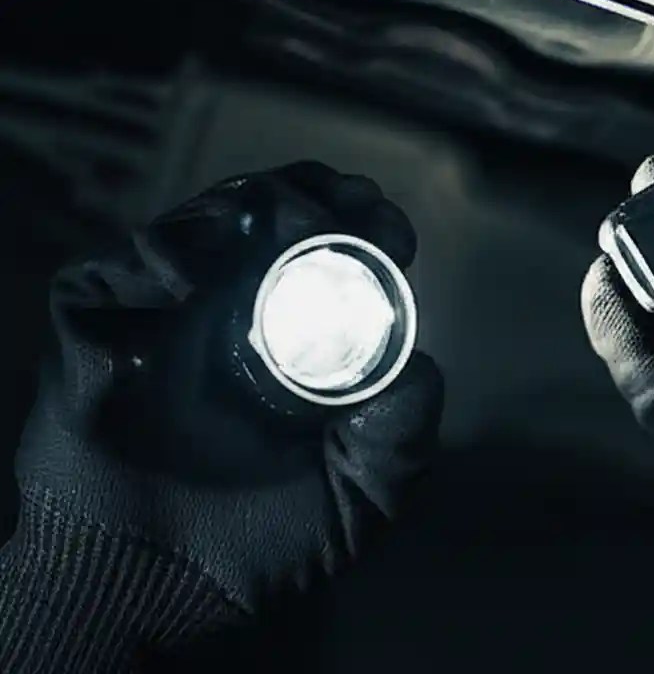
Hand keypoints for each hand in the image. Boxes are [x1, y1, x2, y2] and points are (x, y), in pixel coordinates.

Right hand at [1, 162, 442, 670]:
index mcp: (298, 333)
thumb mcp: (359, 498)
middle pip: (275, 211)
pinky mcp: (97, 316)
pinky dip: (172, 254)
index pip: (334, 248)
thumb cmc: (261, 547)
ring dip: (258, 208)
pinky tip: (200, 278)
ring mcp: (164, 305)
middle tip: (348, 213)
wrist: (151, 590)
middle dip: (318, 198)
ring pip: (211, 218)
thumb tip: (422, 368)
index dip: (366, 225)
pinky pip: (129, 261)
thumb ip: (399, 438)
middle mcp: (233, 306)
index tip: (393, 234)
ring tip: (292, 230)